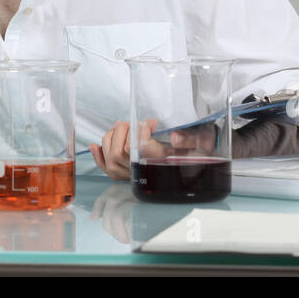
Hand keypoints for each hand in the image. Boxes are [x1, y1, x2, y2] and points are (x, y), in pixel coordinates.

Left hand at [91, 118, 217, 180]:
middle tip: (135, 123)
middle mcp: (145, 170)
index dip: (141, 130)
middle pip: (121, 151)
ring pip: (111, 156)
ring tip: (124, 127)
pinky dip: (98, 156)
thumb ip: (190, 139)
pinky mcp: (126, 174)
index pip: (140, 148)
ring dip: (113, 136)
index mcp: (162, 161)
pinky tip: (96, 145)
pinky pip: (106, 168)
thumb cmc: (198, 149)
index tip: (150, 123)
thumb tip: (174, 138)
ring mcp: (133, 174)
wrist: (197, 163)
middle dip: (124, 130)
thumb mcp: (202, 140)